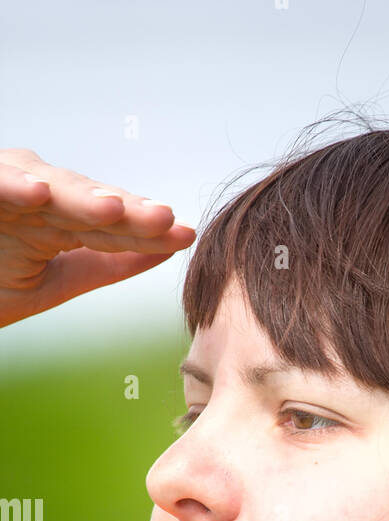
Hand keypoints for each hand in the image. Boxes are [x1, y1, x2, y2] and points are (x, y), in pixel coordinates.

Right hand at [0, 148, 196, 327]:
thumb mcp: (52, 281)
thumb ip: (106, 265)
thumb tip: (163, 253)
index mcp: (60, 219)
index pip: (112, 224)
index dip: (148, 230)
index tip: (187, 237)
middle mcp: (35, 196)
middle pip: (88, 202)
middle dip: (128, 210)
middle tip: (164, 219)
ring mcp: (5, 188)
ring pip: (47, 186)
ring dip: (82, 195)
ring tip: (115, 208)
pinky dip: (14, 186)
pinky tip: (39, 194)